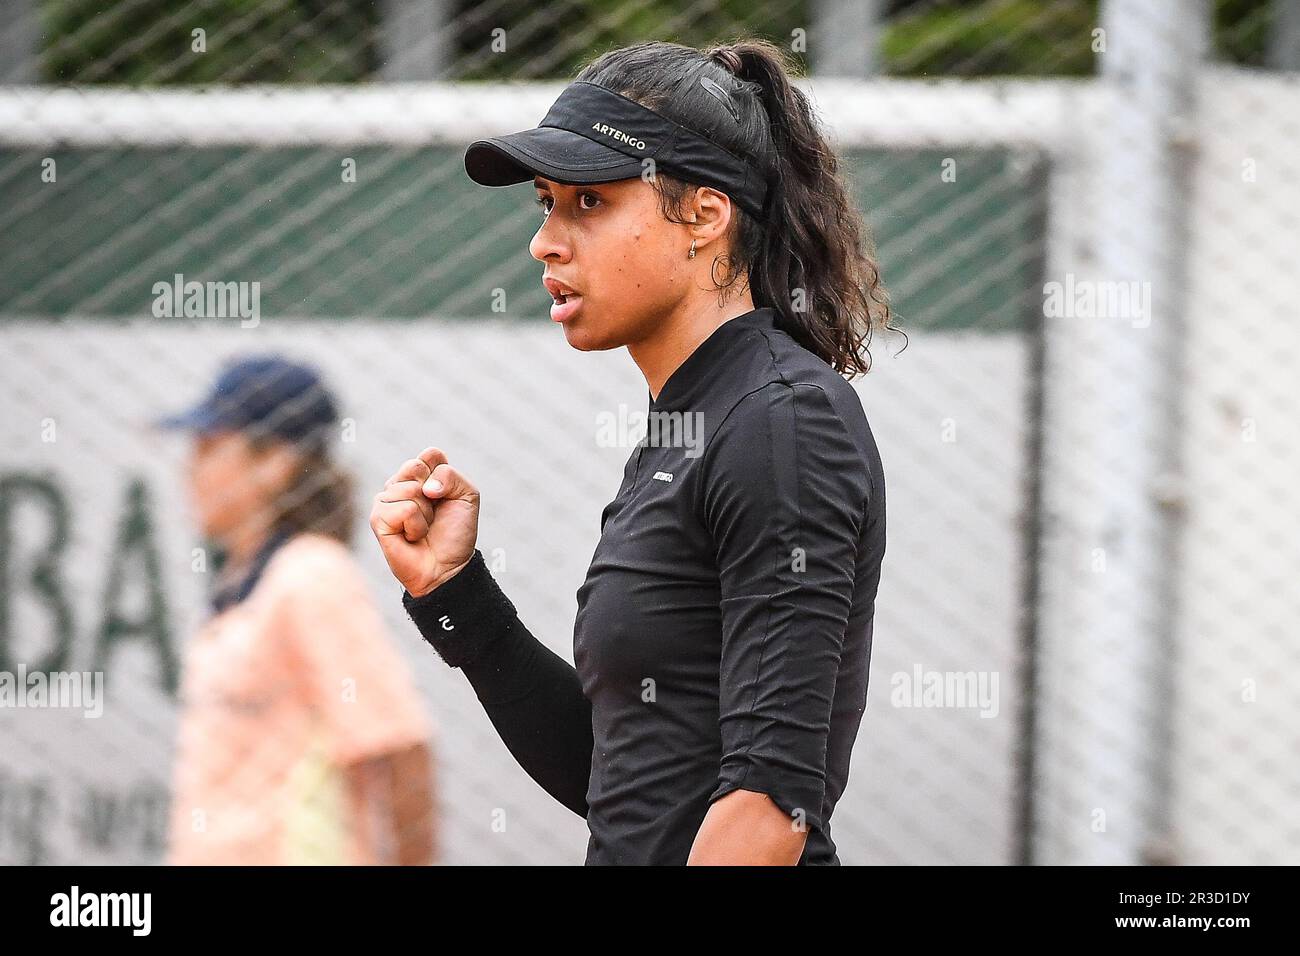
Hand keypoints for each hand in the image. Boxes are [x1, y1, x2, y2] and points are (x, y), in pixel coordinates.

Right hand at [370, 446, 478, 597]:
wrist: (448, 566)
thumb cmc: (455, 533)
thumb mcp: (467, 496)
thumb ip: (451, 476)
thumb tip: (425, 486)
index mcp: (421, 475)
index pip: (430, 454)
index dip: (443, 474)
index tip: (446, 496)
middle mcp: (400, 484)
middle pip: (415, 466)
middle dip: (435, 493)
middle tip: (434, 514)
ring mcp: (385, 500)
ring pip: (410, 489)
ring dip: (426, 513)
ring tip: (423, 528)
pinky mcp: (377, 518)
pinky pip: (404, 508)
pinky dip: (416, 525)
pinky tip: (411, 537)